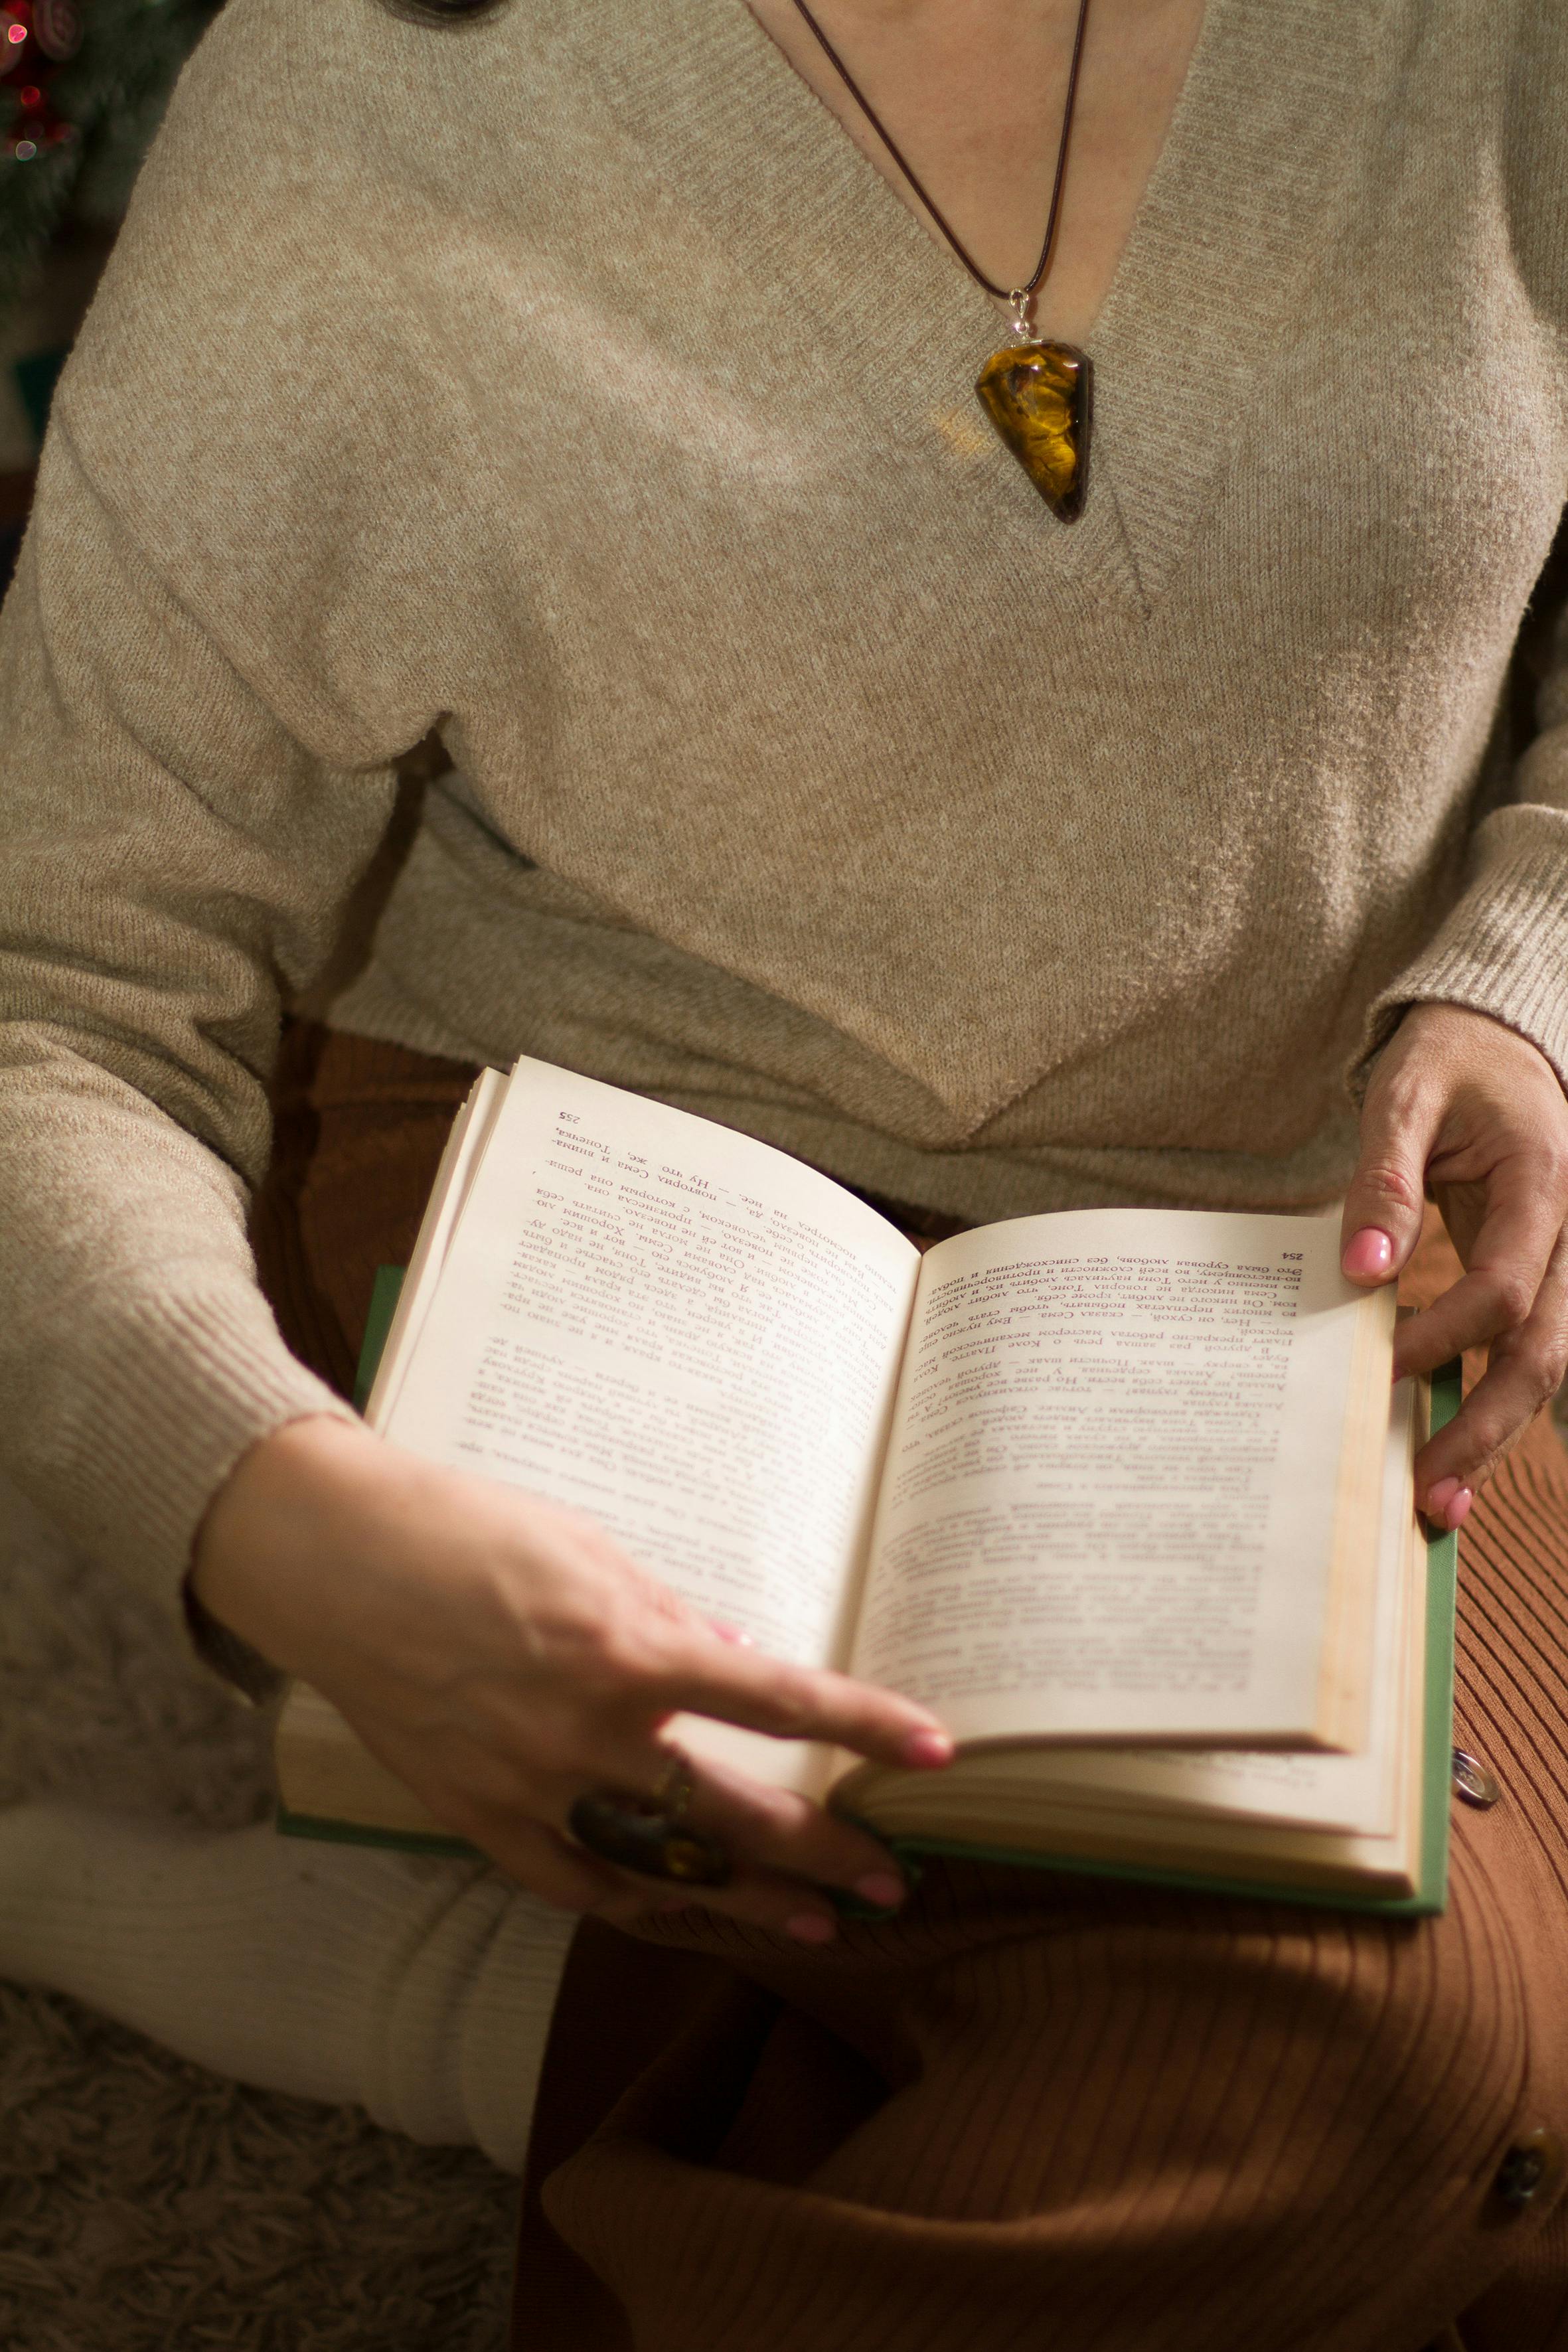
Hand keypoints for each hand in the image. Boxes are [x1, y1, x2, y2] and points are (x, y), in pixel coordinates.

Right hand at [190, 1416, 950, 1941]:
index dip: (860, 1726)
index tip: (934, 1749)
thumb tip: (731, 1657)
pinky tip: (688, 1916)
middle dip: (822, 1853)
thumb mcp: (587, 1551)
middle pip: (730, 1818)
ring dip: (746, 1905)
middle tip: (890, 1880)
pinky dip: (640, 1907)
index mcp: (623, 1650)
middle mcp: (583, 1735)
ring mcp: (527, 1789)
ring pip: (659, 1875)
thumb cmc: (465, 1532)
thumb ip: (666, 1616)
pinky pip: (576, 1886)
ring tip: (815, 1924)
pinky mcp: (479, 1820)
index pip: (774, 1699)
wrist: (334, 1563)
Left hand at [1340, 1003, 1567, 1527]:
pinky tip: (1449, 1453)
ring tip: (1439, 1501)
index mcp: (1547, 1181)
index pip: (1506, 1285)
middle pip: (1547, 1349)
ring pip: (1549, 1363)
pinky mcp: (1545, 1278)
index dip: (1444, 1335)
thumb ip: (1384, 1179)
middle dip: (1489, 1426)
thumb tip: (1361, 1273)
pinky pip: (1528, 1349)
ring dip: (1496, 1432)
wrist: (1498, 1038)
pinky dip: (1491, 1402)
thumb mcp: (1405, 1096)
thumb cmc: (1450, 1059)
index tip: (1377, 1366)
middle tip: (1428, 1493)